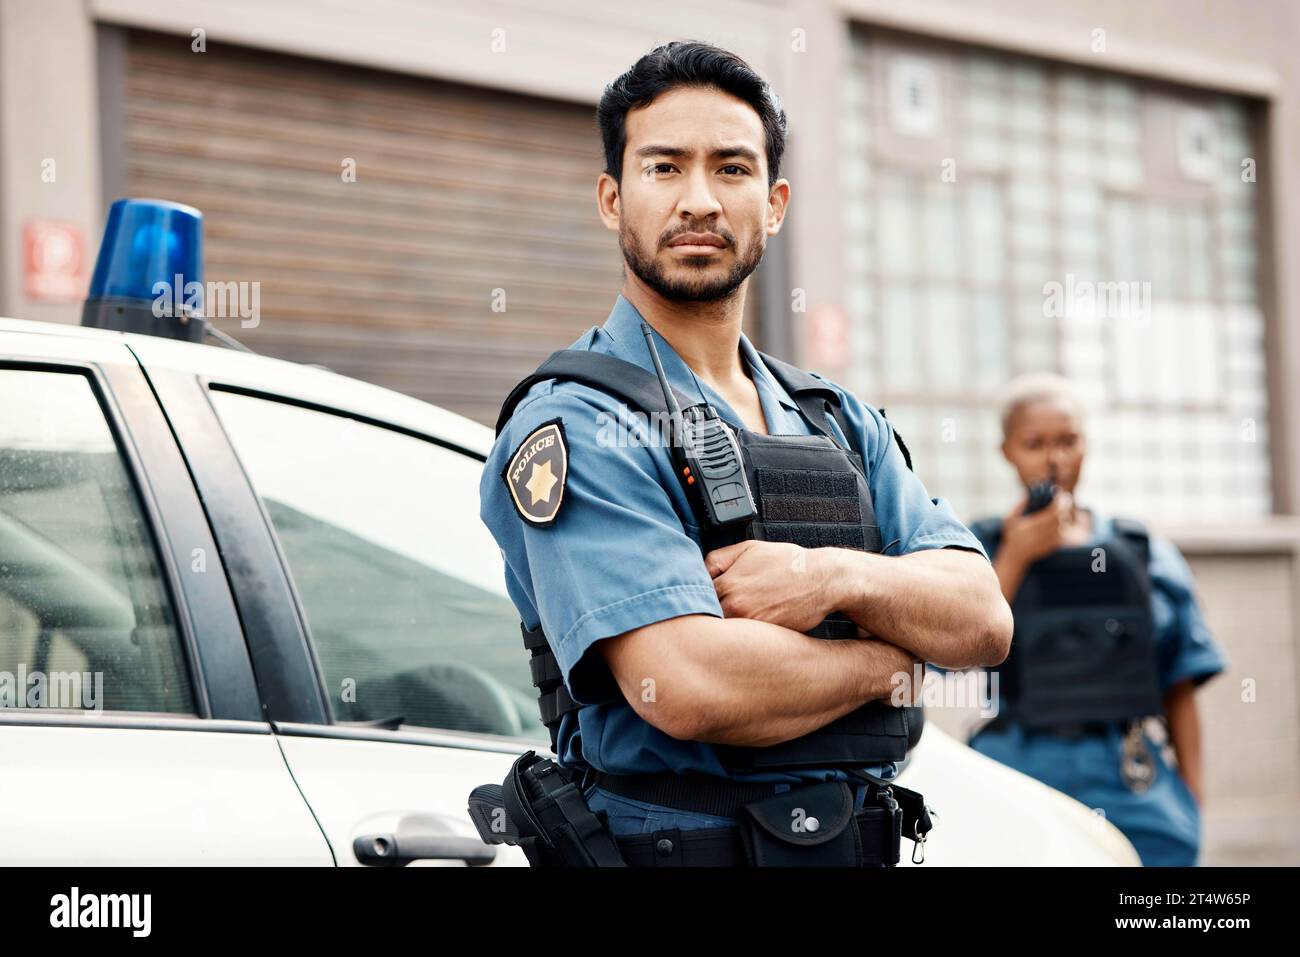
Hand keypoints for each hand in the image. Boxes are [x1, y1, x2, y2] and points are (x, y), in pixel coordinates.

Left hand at [705, 540, 837, 632]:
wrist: (822, 580)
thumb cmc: (788, 563)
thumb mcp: (749, 548)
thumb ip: (718, 559)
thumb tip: (699, 570)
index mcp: (728, 585)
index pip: (697, 598)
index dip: (700, 599)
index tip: (705, 600)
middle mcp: (736, 607)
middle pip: (708, 620)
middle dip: (710, 617)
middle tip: (716, 614)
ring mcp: (751, 625)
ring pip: (726, 633)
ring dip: (726, 630)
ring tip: (736, 620)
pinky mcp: (766, 639)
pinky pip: (746, 643)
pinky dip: (744, 639)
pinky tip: (751, 629)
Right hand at [1000, 490, 1073, 565]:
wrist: (1016, 556)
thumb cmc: (1012, 535)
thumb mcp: (1010, 519)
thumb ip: (1019, 506)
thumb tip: (1030, 494)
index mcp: (1032, 526)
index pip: (1053, 512)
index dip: (1059, 502)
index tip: (1060, 495)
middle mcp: (1043, 534)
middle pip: (1061, 518)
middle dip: (1065, 506)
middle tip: (1065, 498)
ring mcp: (1049, 541)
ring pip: (1064, 525)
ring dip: (1065, 516)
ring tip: (1062, 509)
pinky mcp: (1054, 546)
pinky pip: (1063, 533)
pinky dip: (1063, 525)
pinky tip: (1059, 520)